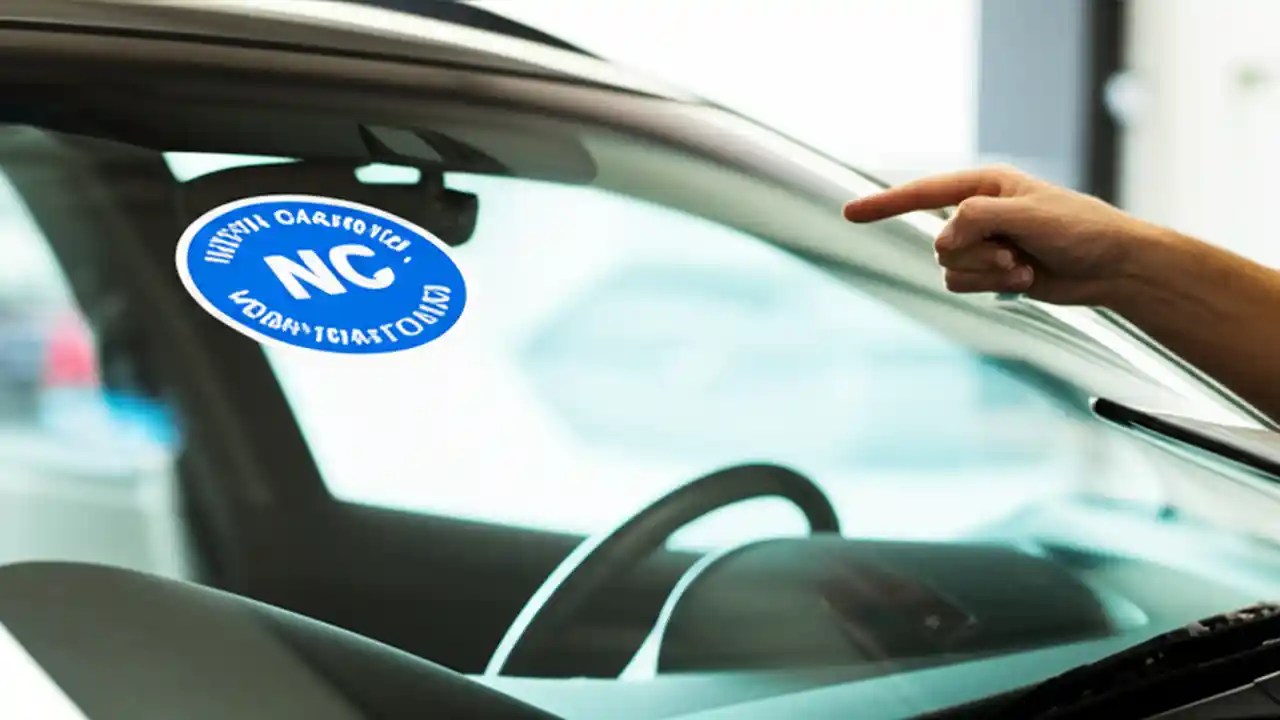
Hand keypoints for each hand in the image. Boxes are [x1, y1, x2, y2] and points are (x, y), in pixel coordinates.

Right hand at [843, 165, 1162, 305]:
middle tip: (1014, 254)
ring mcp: (983, 244)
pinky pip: (963, 285)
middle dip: (974, 254)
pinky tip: (1026, 278)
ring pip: (948, 267)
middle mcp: (978, 212)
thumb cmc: (1081, 230)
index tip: (849, 212)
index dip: (884, 204)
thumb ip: (978, 219)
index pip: (922, 192)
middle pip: (939, 241)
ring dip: (985, 273)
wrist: (1113, 266)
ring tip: (1024, 266)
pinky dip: (991, 287)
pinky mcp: (990, 272)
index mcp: (985, 185)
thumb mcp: (1028, 215)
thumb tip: (942, 241)